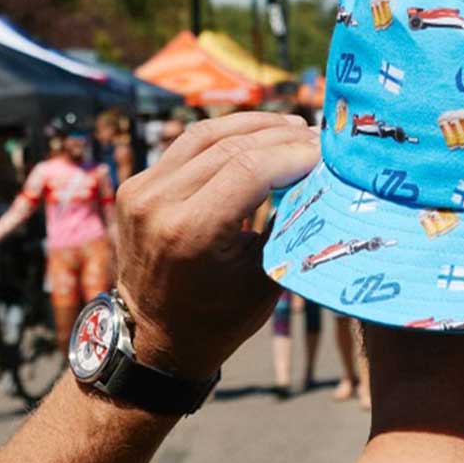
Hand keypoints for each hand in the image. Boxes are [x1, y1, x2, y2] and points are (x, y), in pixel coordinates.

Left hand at [114, 113, 318, 382]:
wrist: (154, 336)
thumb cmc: (219, 318)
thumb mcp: (266, 279)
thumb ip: (289, 226)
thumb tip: (321, 178)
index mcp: (190, 232)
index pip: (251, 169)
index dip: (295, 154)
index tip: (327, 152)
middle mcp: (159, 204)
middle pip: (231, 146)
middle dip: (281, 137)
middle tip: (319, 137)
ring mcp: (141, 192)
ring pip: (206, 135)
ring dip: (255, 126)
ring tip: (293, 126)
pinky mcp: (137, 186)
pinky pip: (187, 146)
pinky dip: (227, 136)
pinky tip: (258, 135)